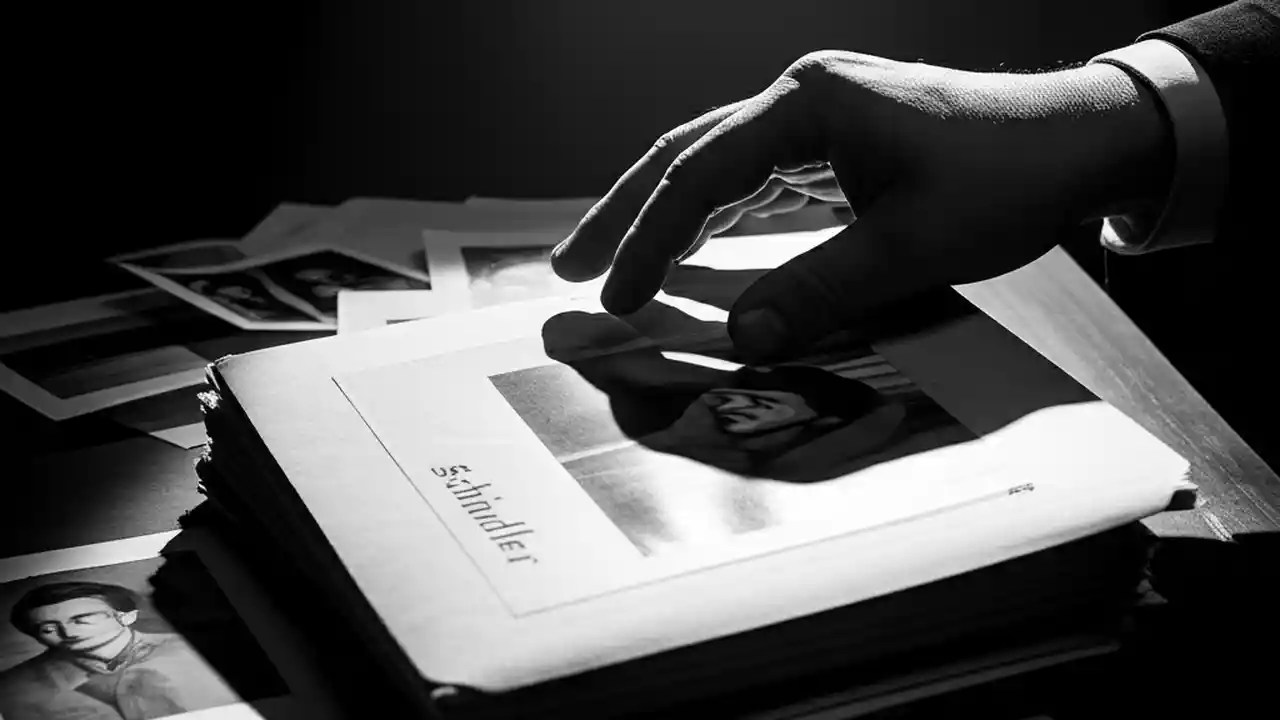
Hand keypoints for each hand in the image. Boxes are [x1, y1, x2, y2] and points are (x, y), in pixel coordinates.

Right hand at [551, 51, 1171, 360]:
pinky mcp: (833, 142)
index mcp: (809, 105)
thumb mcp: (911, 248)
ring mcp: (816, 117)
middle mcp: (801, 99)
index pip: (701, 175)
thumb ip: (819, 291)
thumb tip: (739, 339)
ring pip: (713, 163)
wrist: (1075, 140)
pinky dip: (712, 216)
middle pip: (685, 153)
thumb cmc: (1004, 180)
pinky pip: (752, 178)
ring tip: (608, 262)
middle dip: (624, 212)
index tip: (617, 302)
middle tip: (567, 266)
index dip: (651, 241)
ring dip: (661, 213)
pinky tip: (689, 248)